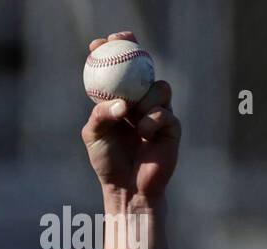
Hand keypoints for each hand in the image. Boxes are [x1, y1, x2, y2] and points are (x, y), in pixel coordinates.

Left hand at [81, 32, 181, 201]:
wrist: (127, 187)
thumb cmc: (107, 161)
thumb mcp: (94, 135)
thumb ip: (100, 115)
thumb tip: (120, 102)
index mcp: (119, 101)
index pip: (118, 71)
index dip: (112, 53)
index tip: (100, 43)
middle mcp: (140, 102)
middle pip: (144, 67)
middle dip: (136, 51)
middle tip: (125, 44)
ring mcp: (158, 112)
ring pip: (159, 87)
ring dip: (144, 98)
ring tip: (132, 116)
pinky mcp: (172, 126)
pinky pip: (164, 113)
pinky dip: (151, 121)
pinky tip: (144, 135)